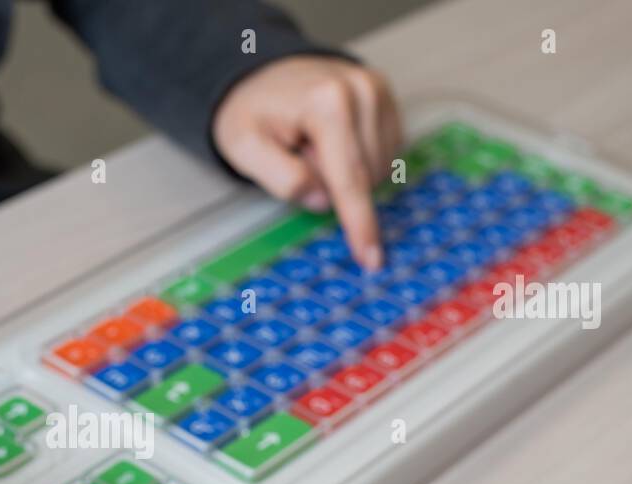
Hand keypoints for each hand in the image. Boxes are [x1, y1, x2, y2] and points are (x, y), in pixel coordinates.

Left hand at [212, 55, 402, 270]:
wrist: (262, 76)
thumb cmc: (251, 112)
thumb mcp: (245, 149)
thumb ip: (282, 179)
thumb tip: (322, 200)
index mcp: (327, 104)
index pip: (349, 179)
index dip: (360, 224)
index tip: (371, 259)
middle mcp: (361, 92)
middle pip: (365, 178)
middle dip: (331, 184)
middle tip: (298, 156)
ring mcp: (378, 91)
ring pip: (378, 170)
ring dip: (345, 172)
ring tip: (312, 145)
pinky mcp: (387, 98)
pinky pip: (385, 153)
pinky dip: (359, 159)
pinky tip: (332, 142)